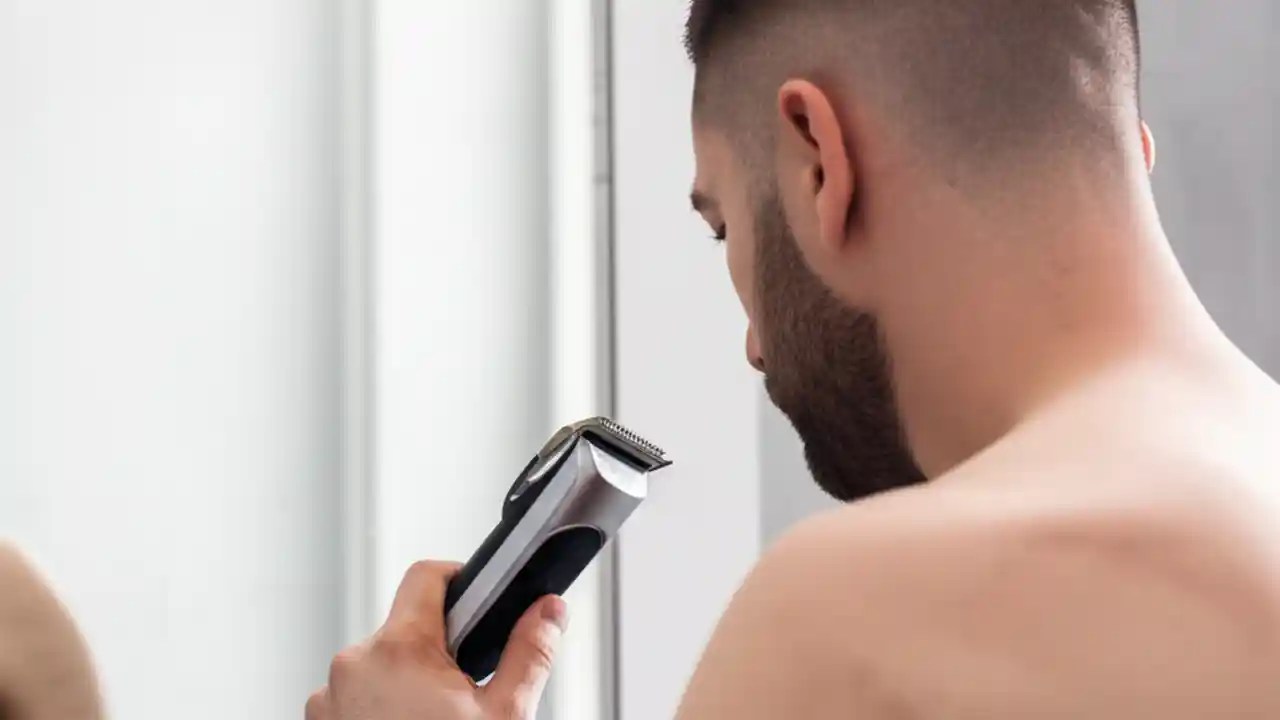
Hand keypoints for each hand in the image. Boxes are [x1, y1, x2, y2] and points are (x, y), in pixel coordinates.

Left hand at [306, 561, 568, 719]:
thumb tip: (547, 611)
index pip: (427, 575)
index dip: (459, 580)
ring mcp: (328, 699)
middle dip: (437, 651)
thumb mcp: (505, 716)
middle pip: (405, 627)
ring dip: (406, 682)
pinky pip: (355, 696)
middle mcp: (353, 666)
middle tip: (464, 692)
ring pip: (379, 665)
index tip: (476, 600)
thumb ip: (528, 653)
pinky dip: (380, 708)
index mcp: (400, 650)